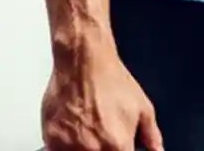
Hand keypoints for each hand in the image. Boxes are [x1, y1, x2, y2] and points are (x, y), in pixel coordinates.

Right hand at [41, 40, 163, 150]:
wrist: (84, 61)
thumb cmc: (111, 81)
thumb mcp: (143, 108)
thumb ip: (151, 137)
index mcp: (118, 146)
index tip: (118, 148)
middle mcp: (93, 150)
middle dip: (102, 150)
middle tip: (103, 137)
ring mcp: (69, 146)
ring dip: (83, 149)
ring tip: (87, 132)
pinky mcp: (51, 139)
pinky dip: (66, 146)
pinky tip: (74, 132)